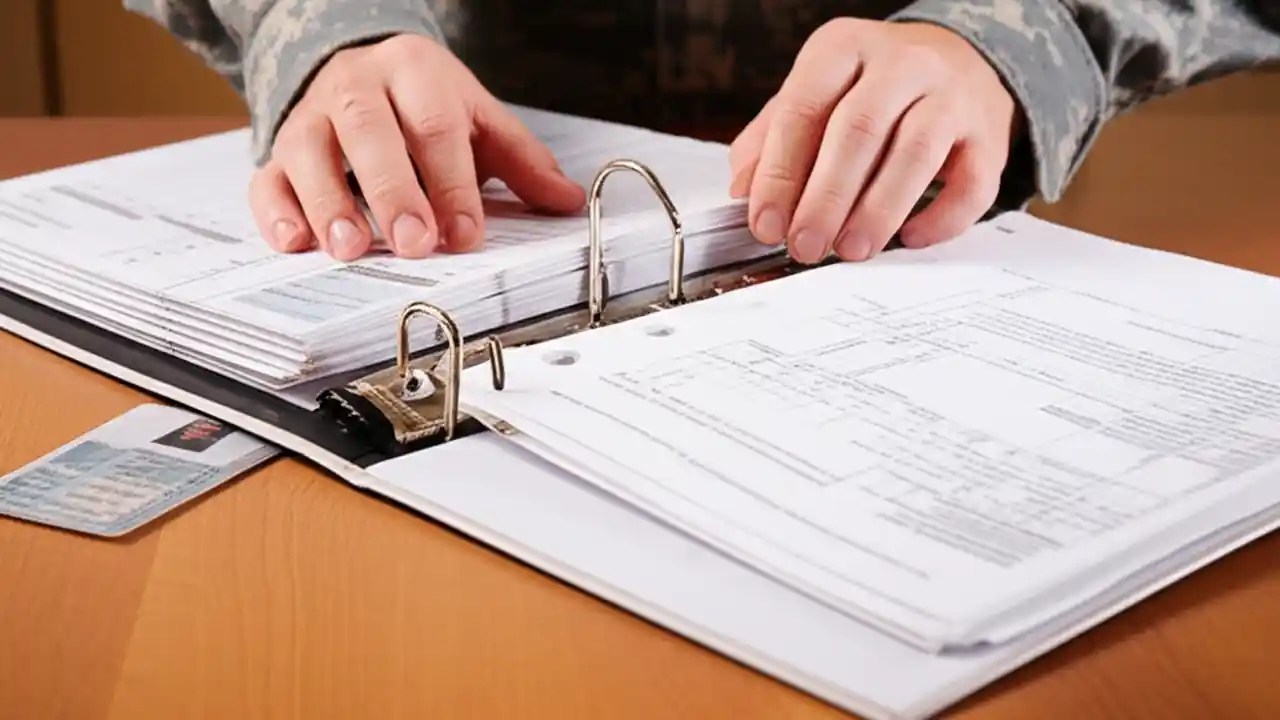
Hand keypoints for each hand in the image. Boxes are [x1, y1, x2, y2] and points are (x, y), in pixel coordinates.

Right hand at [249, 34, 585, 260]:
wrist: (357, 70)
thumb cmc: (423, 105)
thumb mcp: (477, 120)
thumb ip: (521, 161)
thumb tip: (569, 201)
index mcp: (413, 72)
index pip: (433, 125)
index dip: (451, 181)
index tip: (466, 234)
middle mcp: (356, 88)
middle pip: (369, 133)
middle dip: (393, 191)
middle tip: (415, 244)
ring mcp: (311, 119)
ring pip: (308, 152)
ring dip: (328, 203)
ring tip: (351, 249)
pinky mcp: (277, 152)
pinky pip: (267, 177)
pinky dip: (276, 212)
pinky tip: (295, 243)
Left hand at [728, 19, 1018, 263]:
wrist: (958, 60)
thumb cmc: (870, 89)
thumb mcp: (814, 94)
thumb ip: (771, 139)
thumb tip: (742, 193)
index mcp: (843, 47)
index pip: (803, 108)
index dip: (780, 172)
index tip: (766, 224)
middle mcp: (901, 63)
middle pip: (859, 130)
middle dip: (826, 197)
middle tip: (806, 246)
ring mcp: (952, 95)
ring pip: (916, 152)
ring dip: (879, 210)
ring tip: (851, 250)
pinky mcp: (989, 134)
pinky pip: (971, 182)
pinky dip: (941, 217)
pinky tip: (911, 238)